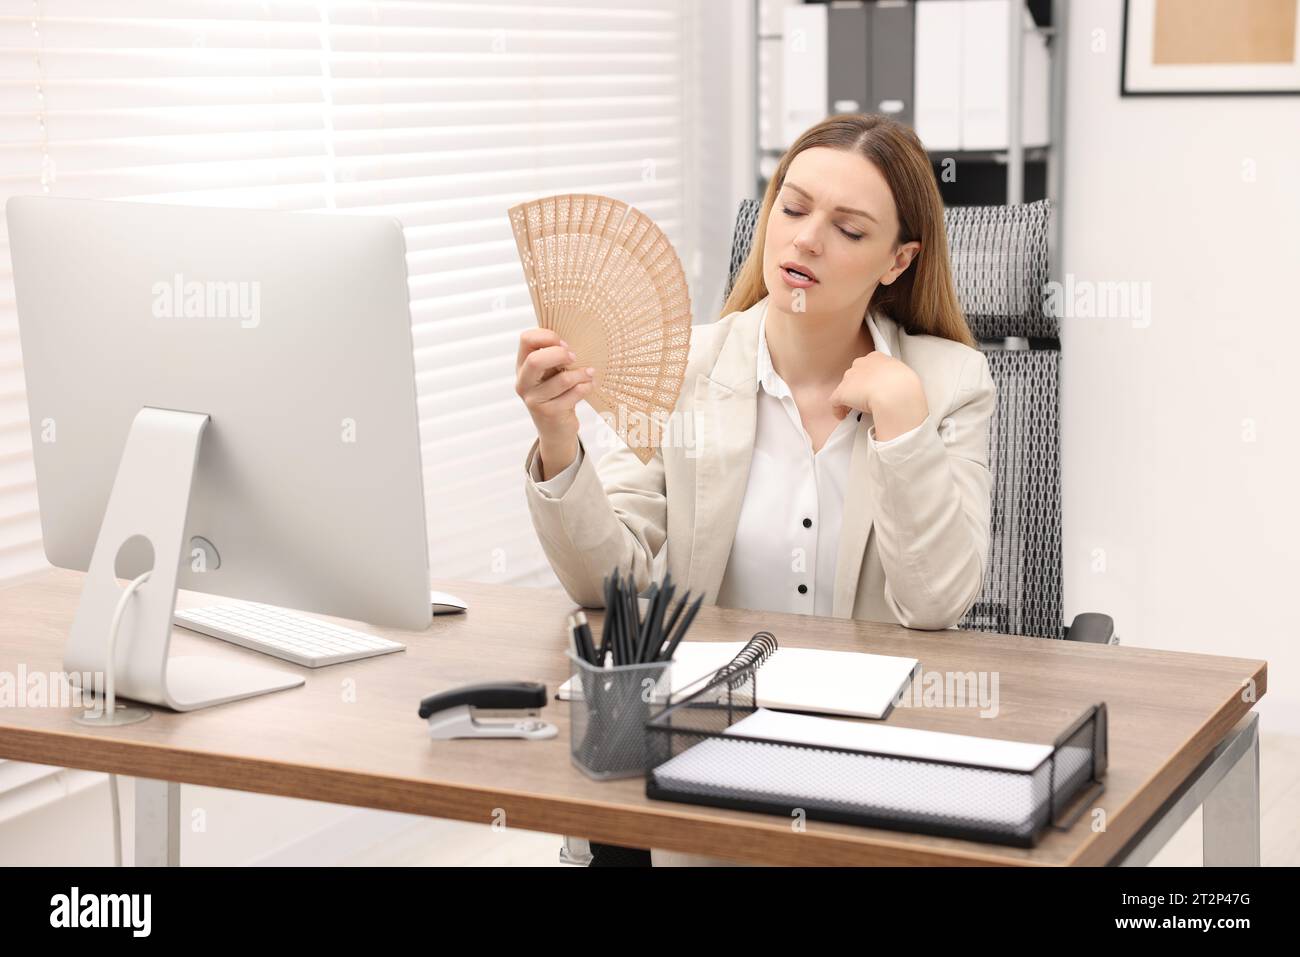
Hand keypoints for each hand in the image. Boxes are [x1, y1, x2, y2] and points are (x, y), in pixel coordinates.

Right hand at [515, 328, 595, 476]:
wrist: (554, 428)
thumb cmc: (555, 393)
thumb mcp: (549, 373)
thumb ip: (554, 356)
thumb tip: (574, 339)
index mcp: (522, 366)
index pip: (526, 339)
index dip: (547, 336)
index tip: (563, 342)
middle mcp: (523, 382)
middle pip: (535, 360)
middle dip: (560, 354)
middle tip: (574, 357)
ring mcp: (534, 400)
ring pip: (562, 379)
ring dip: (581, 373)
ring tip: (590, 372)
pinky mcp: (549, 413)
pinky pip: (574, 394)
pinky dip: (586, 387)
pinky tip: (589, 385)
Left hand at [828, 351, 928, 440]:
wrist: (895, 392)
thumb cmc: (903, 384)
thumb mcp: (903, 374)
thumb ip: (893, 377)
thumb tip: (893, 387)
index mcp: (876, 357)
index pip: (867, 366)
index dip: (868, 378)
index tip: (873, 387)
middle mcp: (860, 364)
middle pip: (854, 375)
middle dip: (857, 387)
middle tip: (865, 399)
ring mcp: (850, 378)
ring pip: (845, 388)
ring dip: (849, 398)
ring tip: (856, 410)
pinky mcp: (842, 392)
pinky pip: (835, 402)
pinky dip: (838, 410)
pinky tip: (843, 416)